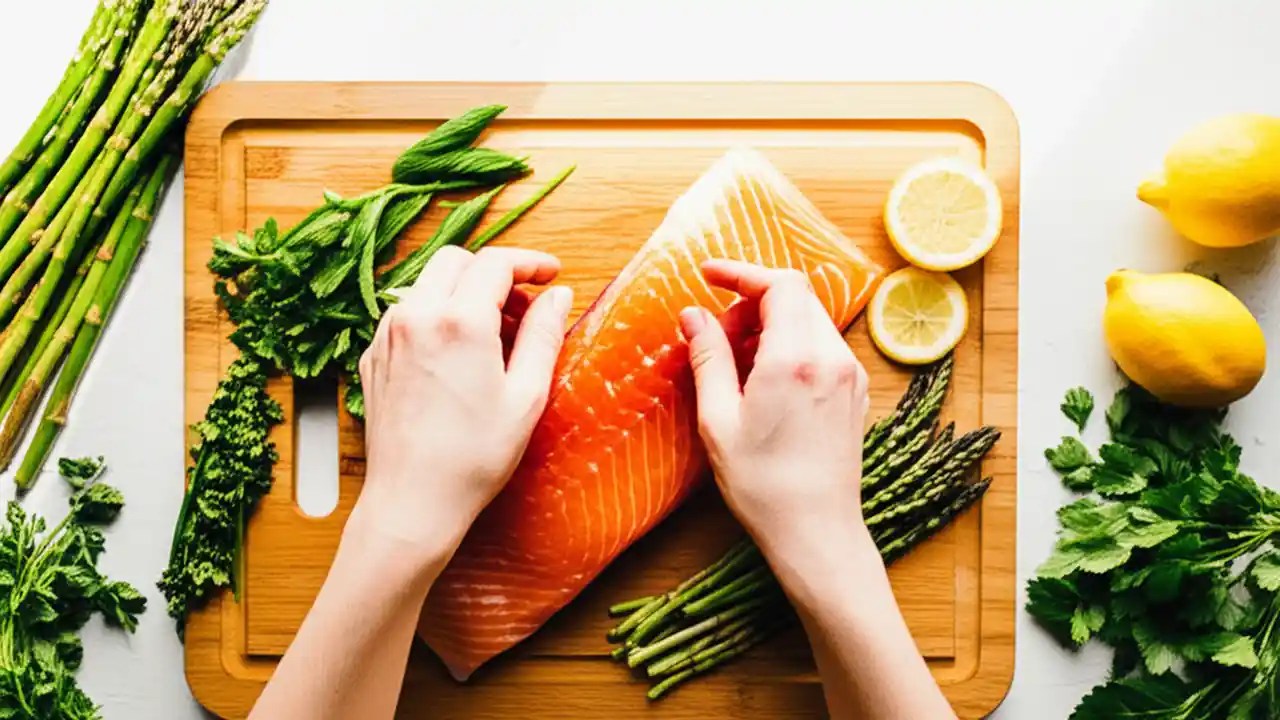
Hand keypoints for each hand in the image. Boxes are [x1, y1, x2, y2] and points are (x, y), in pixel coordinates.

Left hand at [352, 246, 573, 562]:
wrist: (412, 502)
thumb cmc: (474, 457)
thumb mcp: (526, 395)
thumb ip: (544, 335)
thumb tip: (557, 296)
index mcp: (459, 321)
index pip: (495, 263)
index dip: (530, 262)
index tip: (551, 274)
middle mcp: (416, 317)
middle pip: (456, 261)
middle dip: (493, 273)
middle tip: (523, 307)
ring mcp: (388, 336)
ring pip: (428, 285)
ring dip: (463, 294)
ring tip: (494, 337)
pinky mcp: (373, 358)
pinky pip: (407, 316)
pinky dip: (437, 318)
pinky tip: (459, 357)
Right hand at [680, 260, 870, 557]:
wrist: (817, 533)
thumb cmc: (763, 486)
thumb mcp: (718, 420)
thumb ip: (708, 358)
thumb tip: (693, 316)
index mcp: (795, 360)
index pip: (778, 284)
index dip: (741, 272)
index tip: (708, 275)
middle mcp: (831, 359)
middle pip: (796, 297)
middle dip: (752, 302)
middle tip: (716, 334)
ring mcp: (850, 376)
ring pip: (810, 320)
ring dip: (771, 324)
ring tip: (737, 362)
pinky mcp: (856, 393)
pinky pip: (823, 347)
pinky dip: (791, 345)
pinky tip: (766, 380)